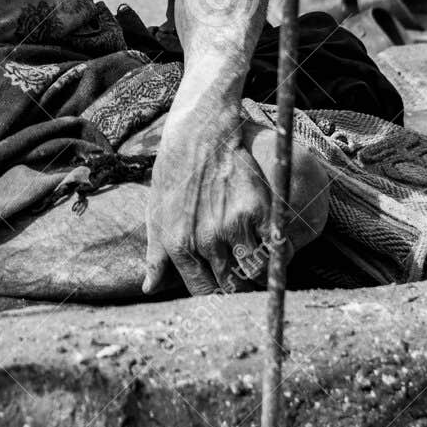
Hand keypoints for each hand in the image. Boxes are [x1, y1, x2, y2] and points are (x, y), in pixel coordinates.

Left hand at [143, 98, 272, 296]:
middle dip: (239, 284)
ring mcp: (233, 227)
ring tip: (256, 256)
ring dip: (259, 269)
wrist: (200, 133)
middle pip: (232, 286)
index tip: (225, 287)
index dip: (216, 293)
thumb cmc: (174, 173)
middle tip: (243, 272)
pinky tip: (270, 240)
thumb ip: (155, 256)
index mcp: (177, 245)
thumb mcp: (155, 213)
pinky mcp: (258, 211)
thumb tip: (149, 289)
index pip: (203, 291)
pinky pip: (275, 249)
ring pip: (256, 271)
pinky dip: (277, 251)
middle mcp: (205, 240)